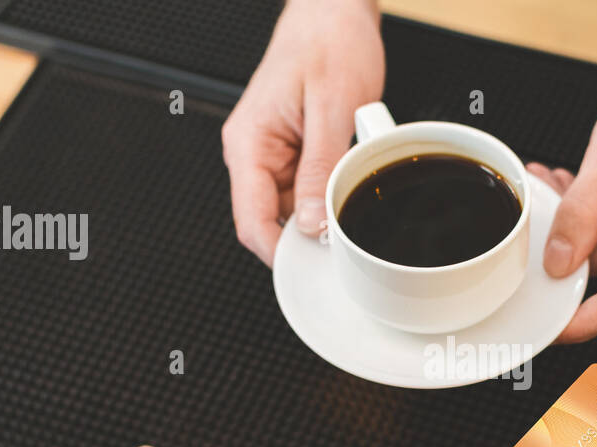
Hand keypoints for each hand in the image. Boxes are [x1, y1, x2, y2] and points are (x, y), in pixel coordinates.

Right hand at [222, 0, 384, 265]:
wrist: (335, 12)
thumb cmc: (329, 43)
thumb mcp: (331, 108)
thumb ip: (320, 170)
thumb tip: (314, 225)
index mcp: (248, 143)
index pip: (251, 221)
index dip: (280, 254)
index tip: (312, 271)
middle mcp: (253, 153)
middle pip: (270, 223)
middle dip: (305, 240)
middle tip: (343, 249)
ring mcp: (272, 155)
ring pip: (291, 211)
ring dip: (319, 217)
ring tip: (348, 204)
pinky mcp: (292, 153)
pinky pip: (306, 191)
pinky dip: (327, 197)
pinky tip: (346, 188)